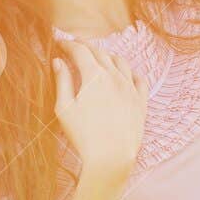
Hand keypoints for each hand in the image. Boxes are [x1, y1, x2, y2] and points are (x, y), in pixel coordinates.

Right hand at [51, 41, 148, 177]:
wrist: (112, 157)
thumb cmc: (84, 135)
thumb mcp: (65, 108)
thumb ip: (62, 81)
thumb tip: (58, 61)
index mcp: (94, 76)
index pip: (80, 51)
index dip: (68, 44)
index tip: (60, 43)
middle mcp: (115, 76)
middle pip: (99, 52)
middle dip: (85, 46)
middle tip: (75, 46)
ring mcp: (130, 88)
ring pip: (120, 61)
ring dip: (107, 55)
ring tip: (98, 58)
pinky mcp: (141, 101)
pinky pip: (138, 78)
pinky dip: (129, 72)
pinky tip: (124, 75)